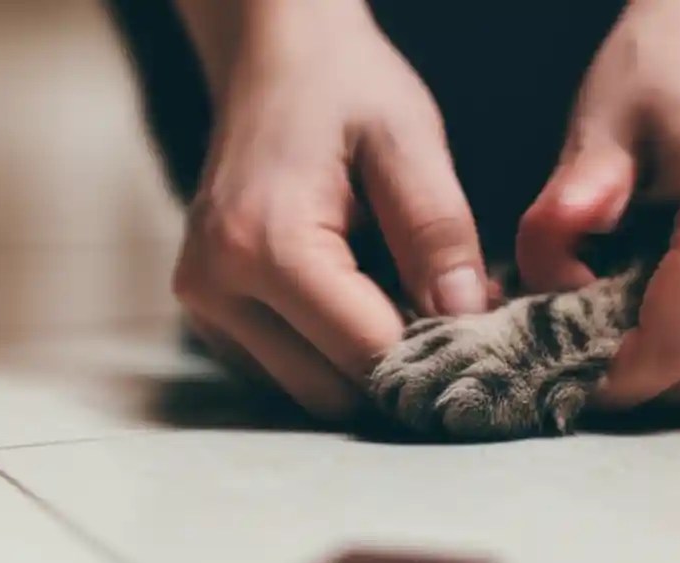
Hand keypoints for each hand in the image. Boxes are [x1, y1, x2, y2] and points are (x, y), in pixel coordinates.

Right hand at [173, 1, 487, 418]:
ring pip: (308, 390)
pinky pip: (283, 371)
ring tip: (395, 291)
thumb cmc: (344, 86)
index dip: (435, 350)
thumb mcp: (408, 141)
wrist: (270, 56)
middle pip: (333, 389)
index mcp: (266, 246)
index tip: (477, 325)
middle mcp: (217, 287)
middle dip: (398, 363)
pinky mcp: (206, 312)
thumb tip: (466, 315)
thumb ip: (437, 230)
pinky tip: (354, 296)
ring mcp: (202, 305)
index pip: (368, 353)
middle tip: (440, 309)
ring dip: (362, 361)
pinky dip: (328, 351)